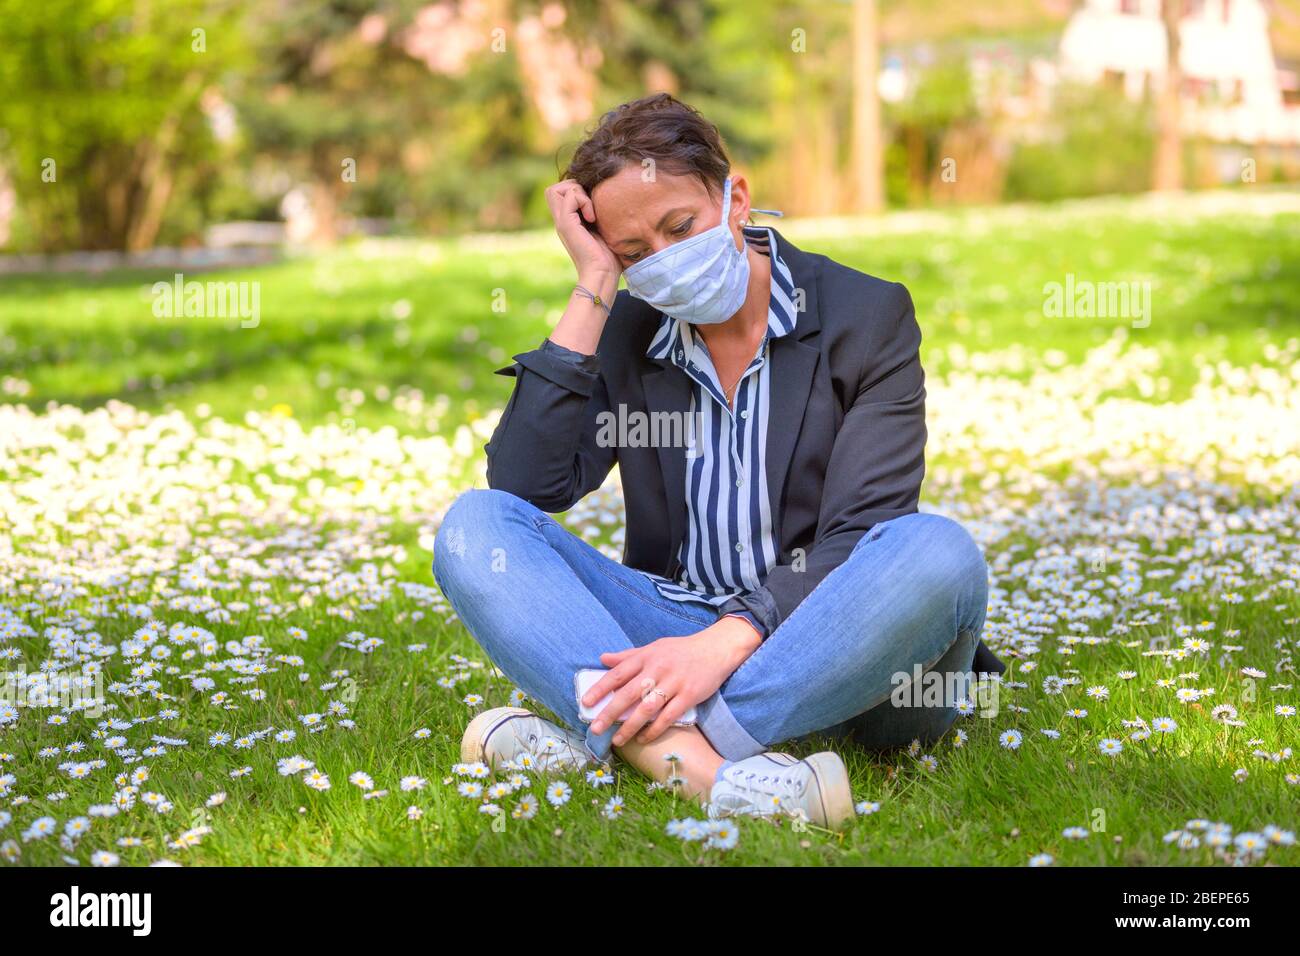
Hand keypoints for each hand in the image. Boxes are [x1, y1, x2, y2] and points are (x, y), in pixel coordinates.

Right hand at [545, 179, 620, 283]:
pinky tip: (594, 218)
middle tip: (589, 203)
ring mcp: (562, 222)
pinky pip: (570, 197)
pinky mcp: (566, 225)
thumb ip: (600, 215)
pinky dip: (584, 201)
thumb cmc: (609, 258)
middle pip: (553, 189)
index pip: (559, 193)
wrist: (602, 274)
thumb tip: (610, 198)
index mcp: (569, 221)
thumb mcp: (604, 230)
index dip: (575, 189)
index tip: (593, 203)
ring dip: (578, 192)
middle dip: (573, 186)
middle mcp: (562, 220)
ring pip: (555, 189)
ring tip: (592, 211)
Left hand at [581, 617, 761, 746]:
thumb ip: (628, 655)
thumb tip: (603, 658)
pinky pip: (668, 716)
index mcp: (646, 656)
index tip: (586, 702)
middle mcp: (658, 668)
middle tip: (596, 728)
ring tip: (617, 740)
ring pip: (647, 708)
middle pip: (629, 694)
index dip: (600, 688)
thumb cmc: (681, 650)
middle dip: (610, 713)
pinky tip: (644, 738)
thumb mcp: (654, 647)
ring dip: (630, 726)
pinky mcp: (689, 695)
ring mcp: (674, 683)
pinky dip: (654, 729)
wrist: (715, 649)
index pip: (618, 673)